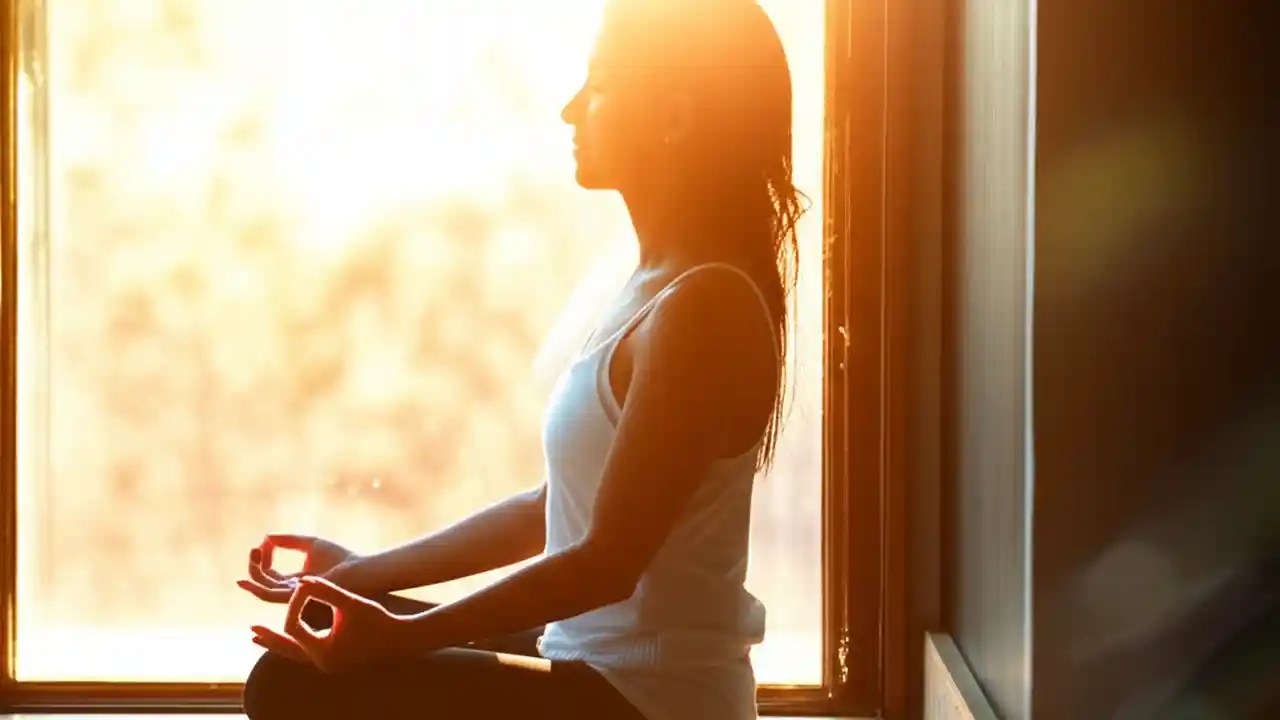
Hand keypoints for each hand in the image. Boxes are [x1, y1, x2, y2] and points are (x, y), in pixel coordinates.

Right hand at [238, 533, 360, 602]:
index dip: (262, 559)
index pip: (270, 575)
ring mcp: (295, 597)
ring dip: (254, 575)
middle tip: (254, 549)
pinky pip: (272, 596)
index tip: (264, 543)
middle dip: (255, 567)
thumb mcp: (311, 544)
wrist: (360, 570)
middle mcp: (293, 592)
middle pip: (264, 584)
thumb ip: (289, 540)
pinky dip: (258, 587)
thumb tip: (267, 537)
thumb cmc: (341, 558)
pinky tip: (247, 579)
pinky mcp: (298, 597)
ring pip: (264, 592)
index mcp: (296, 582)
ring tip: (253, 555)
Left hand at [250, 576, 405, 672]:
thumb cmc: (378, 619)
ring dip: (279, 642)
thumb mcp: (350, 602)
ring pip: (296, 654)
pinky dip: (296, 644)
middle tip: (251, 631)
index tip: (304, 587)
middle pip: (287, 649)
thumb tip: (301, 579)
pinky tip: (291, 636)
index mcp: (323, 649)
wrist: (401, 638)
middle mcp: (322, 662)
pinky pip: (307, 654)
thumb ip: (324, 590)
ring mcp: (328, 664)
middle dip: (270, 638)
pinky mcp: (334, 661)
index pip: (294, 625)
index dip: (295, 604)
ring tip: (260, 636)